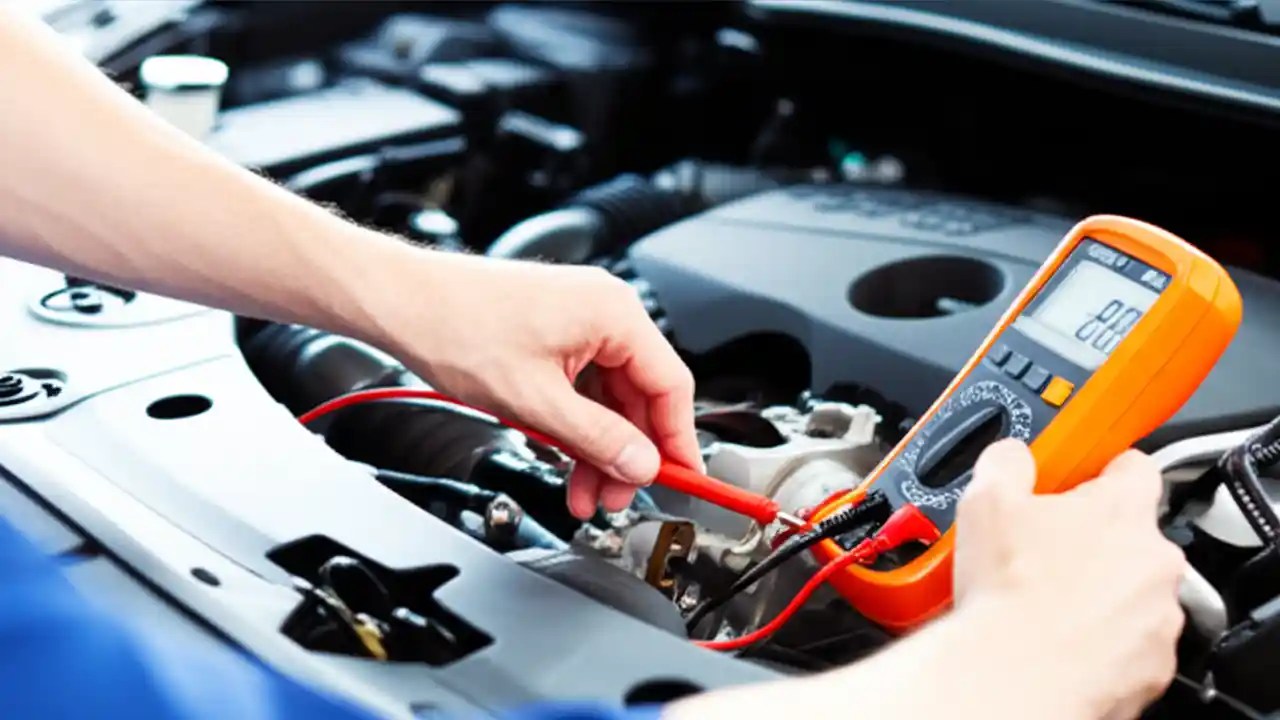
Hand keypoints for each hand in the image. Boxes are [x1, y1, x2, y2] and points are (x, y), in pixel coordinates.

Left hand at [376, 251, 700, 518]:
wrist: (403, 304)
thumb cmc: (457, 326)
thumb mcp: (536, 401)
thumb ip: (597, 438)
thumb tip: (640, 464)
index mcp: (614, 313)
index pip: (670, 386)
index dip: (677, 441)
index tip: (681, 480)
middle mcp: (604, 312)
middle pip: (640, 397)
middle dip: (627, 453)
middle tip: (615, 496)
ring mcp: (579, 322)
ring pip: (609, 400)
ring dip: (598, 448)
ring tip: (584, 491)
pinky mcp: (555, 335)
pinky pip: (583, 389)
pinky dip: (576, 428)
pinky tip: (566, 460)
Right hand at [953, 439, 1185, 718]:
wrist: (1014, 677)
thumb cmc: (1008, 593)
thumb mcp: (986, 500)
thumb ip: (1008, 462)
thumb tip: (1014, 456)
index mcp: (1122, 510)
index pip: (1134, 466)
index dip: (1101, 470)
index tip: (1077, 481)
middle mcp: (1154, 560)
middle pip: (1131, 534)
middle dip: (1092, 541)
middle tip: (1043, 553)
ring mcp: (1160, 616)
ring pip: (1133, 592)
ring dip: (1099, 592)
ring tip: (1045, 603)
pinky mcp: (1153, 666)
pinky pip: (1132, 643)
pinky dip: (1103, 641)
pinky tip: (1060, 640)